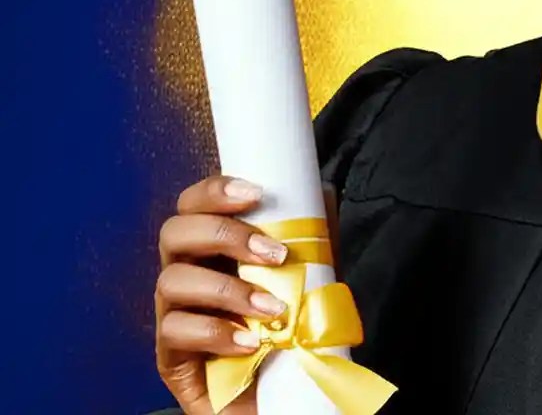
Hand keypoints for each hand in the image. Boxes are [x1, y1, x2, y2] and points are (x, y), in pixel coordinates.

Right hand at [154, 175, 289, 414]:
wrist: (288, 397)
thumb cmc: (294, 333)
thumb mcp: (308, 277)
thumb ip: (312, 237)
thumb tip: (324, 193)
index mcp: (212, 253)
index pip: (193, 207)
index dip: (213, 192)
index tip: (255, 192)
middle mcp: (187, 277)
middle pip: (173, 234)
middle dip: (223, 234)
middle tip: (274, 254)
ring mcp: (173, 317)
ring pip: (171, 282)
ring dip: (228, 289)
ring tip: (273, 307)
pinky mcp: (172, 359)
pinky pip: (174, 333)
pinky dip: (215, 332)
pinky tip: (251, 341)